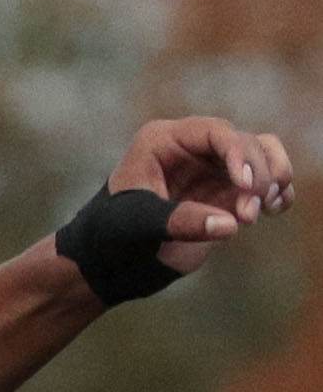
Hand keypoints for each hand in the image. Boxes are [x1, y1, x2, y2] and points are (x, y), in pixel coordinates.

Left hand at [107, 116, 293, 274]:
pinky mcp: (228, 192)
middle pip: (246, 143)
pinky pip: (268, 180)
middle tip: (246, 214)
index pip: (215, 132)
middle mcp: (192, 148)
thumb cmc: (113, 234)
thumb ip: (179, 221)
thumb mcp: (136, 225)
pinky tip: (272, 210)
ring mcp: (213, 169)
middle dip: (256, 176)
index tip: (246, 186)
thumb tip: (230, 224)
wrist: (114, 259)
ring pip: (264, 155)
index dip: (239, 154)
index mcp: (163, 141)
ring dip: (273, 180)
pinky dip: (279, 192)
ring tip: (260, 211)